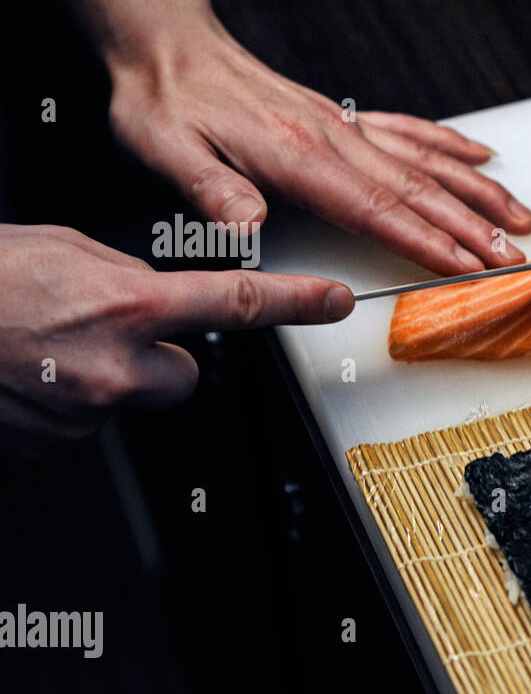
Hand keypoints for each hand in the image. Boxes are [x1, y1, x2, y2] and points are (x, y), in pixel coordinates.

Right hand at [0, 224, 353, 455]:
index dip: (295, 302)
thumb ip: (127, 276)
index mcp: (127, 305)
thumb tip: (158, 293)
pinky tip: (33, 373)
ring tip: (51, 349)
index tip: (334, 301)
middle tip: (107, 333)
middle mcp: (117, 365)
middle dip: (160, 356)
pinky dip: (68, 402)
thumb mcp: (63, 250)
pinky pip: (87, 422)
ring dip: (107, 378)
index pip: (237, 301)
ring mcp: (87, 411)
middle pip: (186, 374)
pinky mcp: (56, 442)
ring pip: (133, 398)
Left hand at [32, 0, 530, 275]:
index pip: (379, 209)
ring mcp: (347, 127)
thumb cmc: (167, 102)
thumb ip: (212, 192)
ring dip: (478, 194)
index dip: (428, 241)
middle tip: (514, 257)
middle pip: (420, 191)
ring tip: (519, 219)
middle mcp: (336, 139)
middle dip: (474, 228)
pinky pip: (412, 130)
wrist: (169, 45)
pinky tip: (479, 157)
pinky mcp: (345, 118)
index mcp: (300, 157)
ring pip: (428, 163)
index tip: (468, 265)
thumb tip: (248, 231)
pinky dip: (451, 145)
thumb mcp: (169, 149)